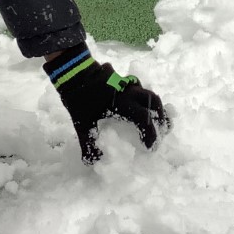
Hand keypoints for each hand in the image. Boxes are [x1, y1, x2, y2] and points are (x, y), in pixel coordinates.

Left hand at [44, 47, 169, 162]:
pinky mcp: (121, 79)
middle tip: (162, 130)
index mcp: (123, 104)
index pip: (145, 120)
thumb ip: (88, 144)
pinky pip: (138, 87)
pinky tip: (136, 104)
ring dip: (153, 106)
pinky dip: (142, 97)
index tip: (150, 147)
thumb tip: (92, 163)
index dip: (151, 135)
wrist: (72, 71)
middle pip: (154, 102)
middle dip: (161, 117)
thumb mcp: (82, 123)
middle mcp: (129, 92)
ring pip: (147, 92)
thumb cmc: (79, 97)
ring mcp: (126, 83)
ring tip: (153, 118)